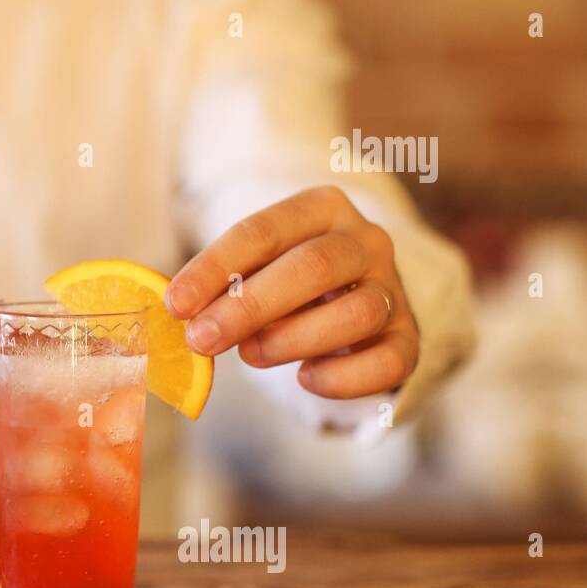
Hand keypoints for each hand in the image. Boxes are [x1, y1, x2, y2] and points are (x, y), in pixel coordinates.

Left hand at [164, 186, 418, 398]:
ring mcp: (393, 289)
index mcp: (320, 208)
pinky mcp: (409, 338)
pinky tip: (305, 379)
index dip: (215, 268)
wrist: (351, 295)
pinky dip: (344, 377)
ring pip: (356, 312)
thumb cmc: (284, 279)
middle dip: (248, 306)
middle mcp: (365, 241)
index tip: (177, 304)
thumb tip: (182, 313)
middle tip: (202, 339)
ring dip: (292, 340)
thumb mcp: (254, 266)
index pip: (264, 231)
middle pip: (313, 267)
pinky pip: (390, 361)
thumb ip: (224, 284)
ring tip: (250, 354)